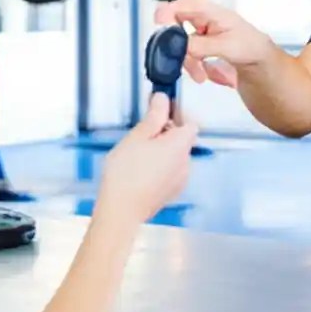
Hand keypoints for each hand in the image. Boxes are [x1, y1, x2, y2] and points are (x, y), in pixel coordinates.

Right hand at [95, 93, 197, 225]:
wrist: (121, 211)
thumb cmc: (126, 175)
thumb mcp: (137, 137)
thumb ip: (153, 116)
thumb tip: (162, 99)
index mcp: (180, 145)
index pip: (190, 122)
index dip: (176, 114)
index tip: (159, 111)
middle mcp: (185, 162)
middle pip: (182, 139)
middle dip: (165, 132)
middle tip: (142, 133)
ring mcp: (180, 179)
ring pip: (175, 156)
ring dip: (161, 150)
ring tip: (137, 153)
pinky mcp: (171, 192)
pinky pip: (170, 171)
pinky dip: (159, 166)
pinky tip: (139, 169)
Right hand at [153, 0, 274, 87]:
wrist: (265, 64)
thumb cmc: (253, 47)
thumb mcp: (227, 46)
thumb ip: (201, 45)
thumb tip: (179, 46)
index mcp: (211, 12)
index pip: (182, 5)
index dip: (168, 14)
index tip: (160, 26)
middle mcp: (204, 20)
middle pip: (177, 26)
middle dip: (178, 46)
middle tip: (179, 58)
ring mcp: (202, 34)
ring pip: (181, 45)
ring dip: (188, 62)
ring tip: (200, 75)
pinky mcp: (203, 48)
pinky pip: (189, 56)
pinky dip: (194, 67)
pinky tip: (205, 74)